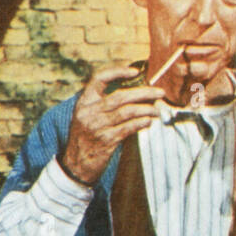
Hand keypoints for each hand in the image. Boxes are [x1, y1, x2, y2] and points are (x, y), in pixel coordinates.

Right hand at [60, 66, 164, 184]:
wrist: (76, 163)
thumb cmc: (88, 136)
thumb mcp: (89, 116)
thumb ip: (105, 104)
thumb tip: (137, 93)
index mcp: (84, 101)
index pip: (99, 78)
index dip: (117, 72)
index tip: (135, 72)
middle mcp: (89, 111)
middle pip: (120, 96)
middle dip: (143, 92)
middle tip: (160, 92)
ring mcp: (97, 126)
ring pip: (127, 111)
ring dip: (146, 109)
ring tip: (157, 110)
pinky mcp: (106, 140)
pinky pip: (128, 127)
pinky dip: (141, 122)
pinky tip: (149, 121)